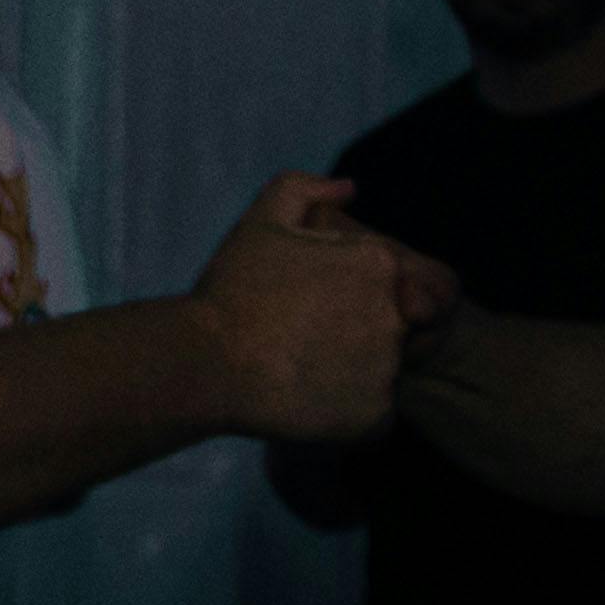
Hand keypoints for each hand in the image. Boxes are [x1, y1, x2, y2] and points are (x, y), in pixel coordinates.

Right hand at [188, 175, 416, 445]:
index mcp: (378, 264)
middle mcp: (395, 314)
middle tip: (303, 341)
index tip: (320, 309)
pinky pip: (374, 416)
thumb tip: (349, 188)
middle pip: (393, 329)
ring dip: (352, 374)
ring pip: (383, 373)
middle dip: (357, 335)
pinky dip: (348, 414)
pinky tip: (306, 400)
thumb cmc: (229, 292)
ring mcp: (387, 367)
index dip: (363, 297)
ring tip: (299, 371)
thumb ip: (305, 188)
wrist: (204, 363)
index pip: (400, 286)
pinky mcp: (375, 414)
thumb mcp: (260, 222)